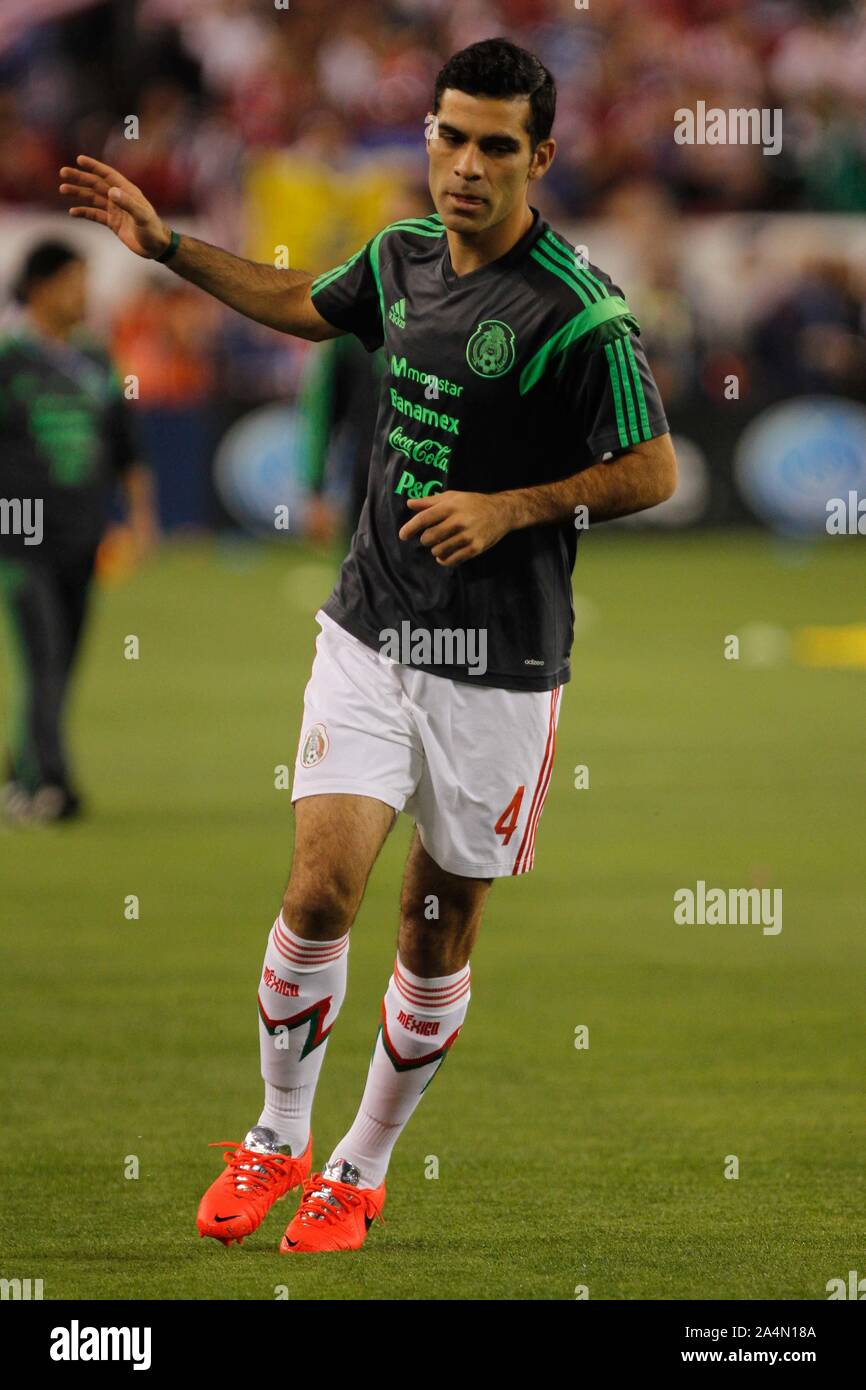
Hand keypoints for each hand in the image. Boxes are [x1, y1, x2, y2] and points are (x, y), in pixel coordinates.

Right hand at [58, 155, 170, 259]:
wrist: (156, 247)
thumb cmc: (153, 230)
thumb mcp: (142, 216)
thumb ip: (127, 203)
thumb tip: (111, 191)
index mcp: (127, 191)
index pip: (107, 175)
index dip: (94, 166)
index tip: (79, 159)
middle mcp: (119, 198)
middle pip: (96, 184)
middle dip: (80, 177)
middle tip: (63, 172)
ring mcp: (115, 210)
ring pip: (93, 198)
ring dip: (78, 193)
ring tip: (63, 189)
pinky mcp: (113, 223)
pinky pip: (95, 215)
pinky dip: (84, 212)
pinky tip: (72, 212)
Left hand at [398, 489, 513, 566]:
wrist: (501, 512)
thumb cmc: (473, 503)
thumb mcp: (452, 497)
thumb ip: (430, 501)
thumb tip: (410, 503)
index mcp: (450, 506)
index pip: (424, 519)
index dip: (410, 528)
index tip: (402, 536)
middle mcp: (459, 521)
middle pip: (429, 538)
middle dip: (426, 540)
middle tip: (431, 537)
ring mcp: (467, 536)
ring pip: (438, 551)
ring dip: (436, 550)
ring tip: (441, 544)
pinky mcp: (475, 548)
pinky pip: (452, 560)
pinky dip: (444, 560)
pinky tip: (444, 555)